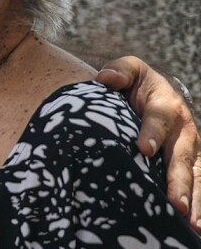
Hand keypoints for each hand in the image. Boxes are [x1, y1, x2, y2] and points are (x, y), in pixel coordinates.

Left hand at [97, 56, 200, 229]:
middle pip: (180, 156)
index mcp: (166, 105)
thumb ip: (120, 70)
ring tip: (188, 221)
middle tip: (174, 202)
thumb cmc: (138, 84)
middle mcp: (183, 130)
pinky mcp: (192, 165)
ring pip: (195, 176)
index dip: (151, 133)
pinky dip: (199, 205)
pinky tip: (193, 228)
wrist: (157, 92)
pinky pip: (199, 186)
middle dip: (177, 179)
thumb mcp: (131, 70)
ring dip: (193, 198)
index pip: (158, 119)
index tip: (143, 149)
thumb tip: (106, 78)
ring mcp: (190, 150)